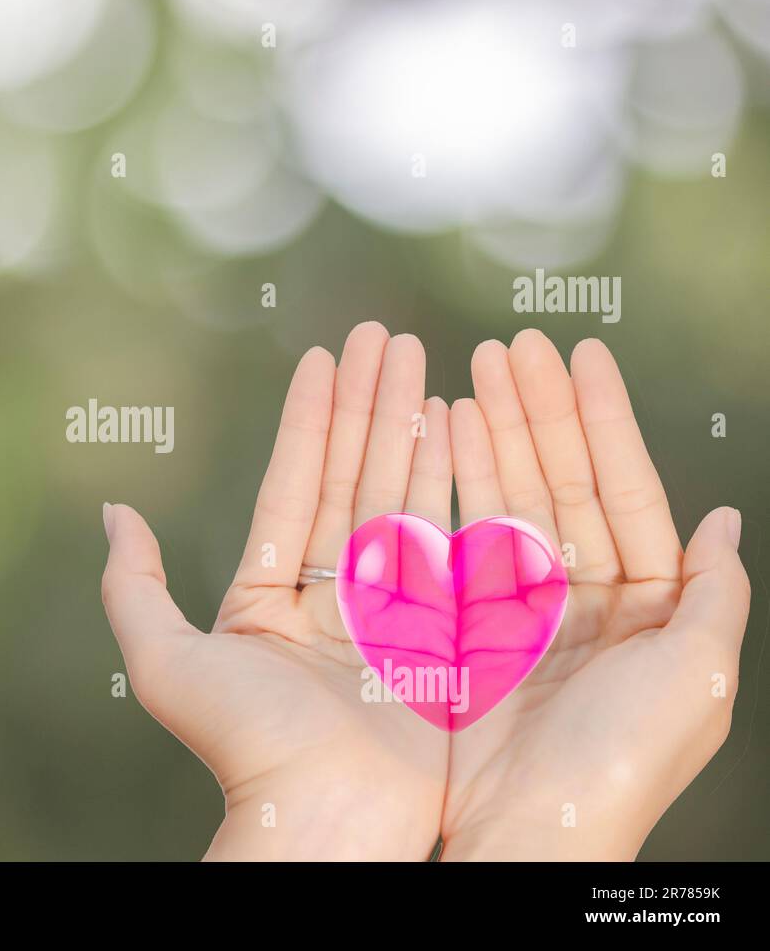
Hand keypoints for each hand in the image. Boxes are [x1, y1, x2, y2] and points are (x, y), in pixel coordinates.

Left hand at [101, 323, 448, 859]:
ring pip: (401, 494)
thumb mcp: (166, 661)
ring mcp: (392, 609)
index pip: (293, 486)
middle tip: (382, 332)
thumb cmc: (242, 746)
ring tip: (419, 356)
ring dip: (409, 424)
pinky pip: (449, 538)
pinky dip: (453, 480)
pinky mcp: (442, 629)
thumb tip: (114, 508)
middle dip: (368, 404)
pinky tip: (458, 424)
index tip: (323, 356)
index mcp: (269, 597)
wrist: (324, 817)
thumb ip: (134, 585)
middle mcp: (331, 595)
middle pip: (353, 476)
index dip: (310, 420)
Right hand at [442, 329, 748, 859]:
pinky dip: (455, 482)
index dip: (603, 421)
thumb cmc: (621, 761)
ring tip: (474, 369)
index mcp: (648, 606)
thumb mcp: (697, 675)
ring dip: (494, 431)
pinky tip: (447, 433)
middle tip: (511, 345)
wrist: (528, 829)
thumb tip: (727, 520)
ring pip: (509, 496)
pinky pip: (462, 535)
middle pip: (561, 480)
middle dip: (539, 409)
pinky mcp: (468, 621)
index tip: (580, 356)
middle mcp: (587, 597)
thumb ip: (715, 592)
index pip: (625, 490)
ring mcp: (522, 606)